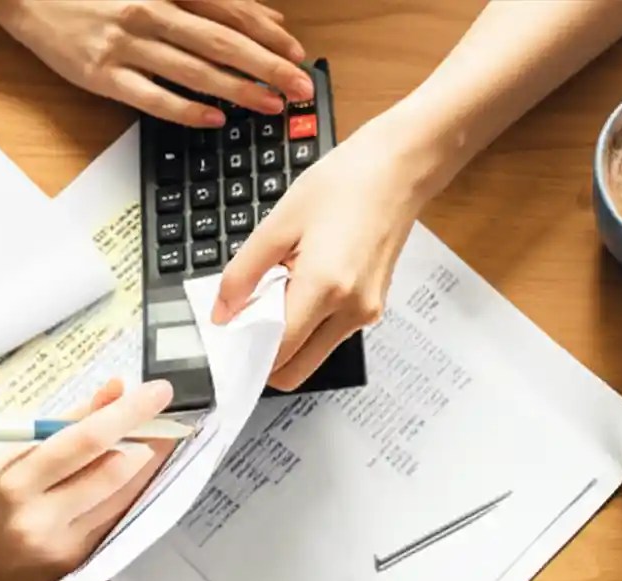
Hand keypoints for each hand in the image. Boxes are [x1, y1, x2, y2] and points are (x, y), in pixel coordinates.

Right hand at [0, 0, 312, 126]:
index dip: (268, 36)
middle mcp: (150, 12)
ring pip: (195, 71)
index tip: (298, 57)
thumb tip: (262, 16)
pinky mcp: (102, 75)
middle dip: (268, 67)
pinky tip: (214, 120)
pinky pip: (152, 97)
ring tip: (269, 106)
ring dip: (238, 91)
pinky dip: (186, 110)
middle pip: (222, 42)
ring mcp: (125, 45)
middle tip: (300, 88)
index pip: (229, 12)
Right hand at [0, 378, 174, 580]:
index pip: (86, 441)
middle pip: (115, 473)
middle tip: (167, 416)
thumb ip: (67, 422)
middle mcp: (42, 519)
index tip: (159, 391)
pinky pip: (117, 518)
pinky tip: (140, 471)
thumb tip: (116, 389)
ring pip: (124, 497)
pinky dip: (132, 490)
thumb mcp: (11, 454)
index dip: (127, 414)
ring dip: (148, 464)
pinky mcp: (80, 563)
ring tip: (161, 438)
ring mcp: (64, 546)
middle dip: (149, 440)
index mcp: (17, 482)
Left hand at [212, 115, 431, 389]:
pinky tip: (301, 285)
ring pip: (314, 354)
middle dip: (266, 357)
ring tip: (278, 292)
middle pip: (296, 370)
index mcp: (325, 287)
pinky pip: (332, 333)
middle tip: (246, 325)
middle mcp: (351, 310)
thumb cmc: (345, 184)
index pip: (278, 352)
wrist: (398, 170)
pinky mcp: (373, 306)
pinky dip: (310, 323)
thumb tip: (222, 313)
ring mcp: (366, 312)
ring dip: (289, 338)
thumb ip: (243, 273)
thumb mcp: (279, 222)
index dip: (245, 352)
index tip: (227, 339)